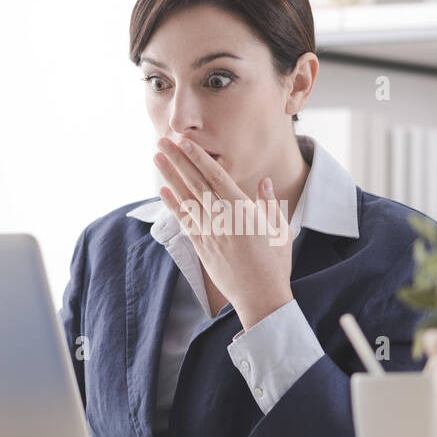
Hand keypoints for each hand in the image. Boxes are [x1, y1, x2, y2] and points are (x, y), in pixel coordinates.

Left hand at [154, 136, 293, 329]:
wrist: (260, 297)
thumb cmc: (275, 263)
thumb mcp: (279, 229)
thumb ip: (268, 204)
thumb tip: (263, 182)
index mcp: (242, 209)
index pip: (216, 176)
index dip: (198, 157)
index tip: (185, 141)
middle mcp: (222, 218)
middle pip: (195, 182)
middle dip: (178, 159)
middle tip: (162, 139)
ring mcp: (209, 232)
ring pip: (185, 198)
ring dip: (170, 175)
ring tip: (157, 157)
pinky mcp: (201, 247)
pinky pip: (183, 220)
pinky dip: (172, 204)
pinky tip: (163, 190)